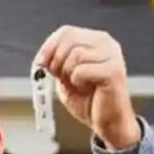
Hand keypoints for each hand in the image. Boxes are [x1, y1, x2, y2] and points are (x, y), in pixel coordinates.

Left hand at [34, 25, 141, 149]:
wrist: (107, 122)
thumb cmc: (88, 99)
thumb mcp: (66, 76)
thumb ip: (57, 62)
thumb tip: (42, 57)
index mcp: (96, 40)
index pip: (66, 32)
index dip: (49, 46)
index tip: (40, 63)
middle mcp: (107, 44)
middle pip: (69, 40)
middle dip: (56, 61)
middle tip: (61, 78)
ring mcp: (112, 56)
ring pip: (75, 55)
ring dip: (69, 74)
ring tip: (80, 85)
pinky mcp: (113, 71)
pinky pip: (81, 71)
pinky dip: (77, 83)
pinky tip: (89, 89)